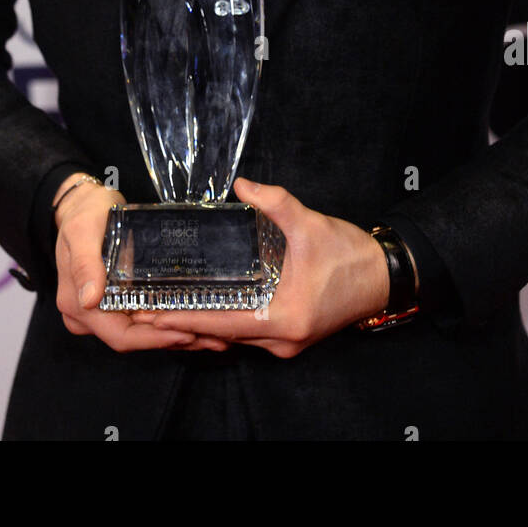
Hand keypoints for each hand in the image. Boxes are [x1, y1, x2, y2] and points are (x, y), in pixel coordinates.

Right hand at [53, 173, 230, 352]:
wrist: (82, 202)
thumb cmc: (83, 213)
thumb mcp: (82, 231)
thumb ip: (84, 264)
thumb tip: (89, 301)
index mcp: (77, 307)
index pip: (120, 336)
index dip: (153, 339)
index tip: (186, 333)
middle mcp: (88, 316)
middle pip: (135, 338)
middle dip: (173, 339)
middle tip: (213, 339)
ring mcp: (103, 310)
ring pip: (142, 331)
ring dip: (176, 334)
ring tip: (213, 335)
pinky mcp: (117, 301)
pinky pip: (143, 317)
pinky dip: (168, 320)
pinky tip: (196, 319)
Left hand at [131, 178, 390, 357]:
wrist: (383, 274)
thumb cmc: (349, 255)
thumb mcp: (310, 224)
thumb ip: (275, 202)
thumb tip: (242, 185)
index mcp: (283, 318)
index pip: (220, 322)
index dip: (183, 319)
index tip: (151, 315)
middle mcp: (282, 339)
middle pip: (222, 334)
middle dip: (183, 323)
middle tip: (144, 311)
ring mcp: (287, 341)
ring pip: (234, 336)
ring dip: (202, 324)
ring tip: (164, 311)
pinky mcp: (291, 334)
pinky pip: (248, 333)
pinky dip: (223, 323)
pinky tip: (203, 310)